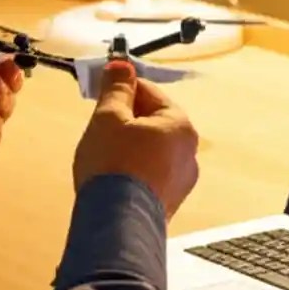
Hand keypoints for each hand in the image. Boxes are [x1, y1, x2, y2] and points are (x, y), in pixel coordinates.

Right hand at [73, 60, 199, 218]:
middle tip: (100, 128)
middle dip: (126, 121)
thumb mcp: (108, 118)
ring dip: (130, 147)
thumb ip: (116, 89)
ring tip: (104, 157)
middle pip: (153, 122)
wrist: (117, 223)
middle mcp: (189, 151)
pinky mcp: (170, 203)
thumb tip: (122, 66)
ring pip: (152, 150)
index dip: (122, 89)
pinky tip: (115, 179)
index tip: (100, 92)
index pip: (149, 92)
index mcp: (179, 125)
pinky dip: (134, 171)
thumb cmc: (113, 163)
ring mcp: (182, 180)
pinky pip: (151, 175)